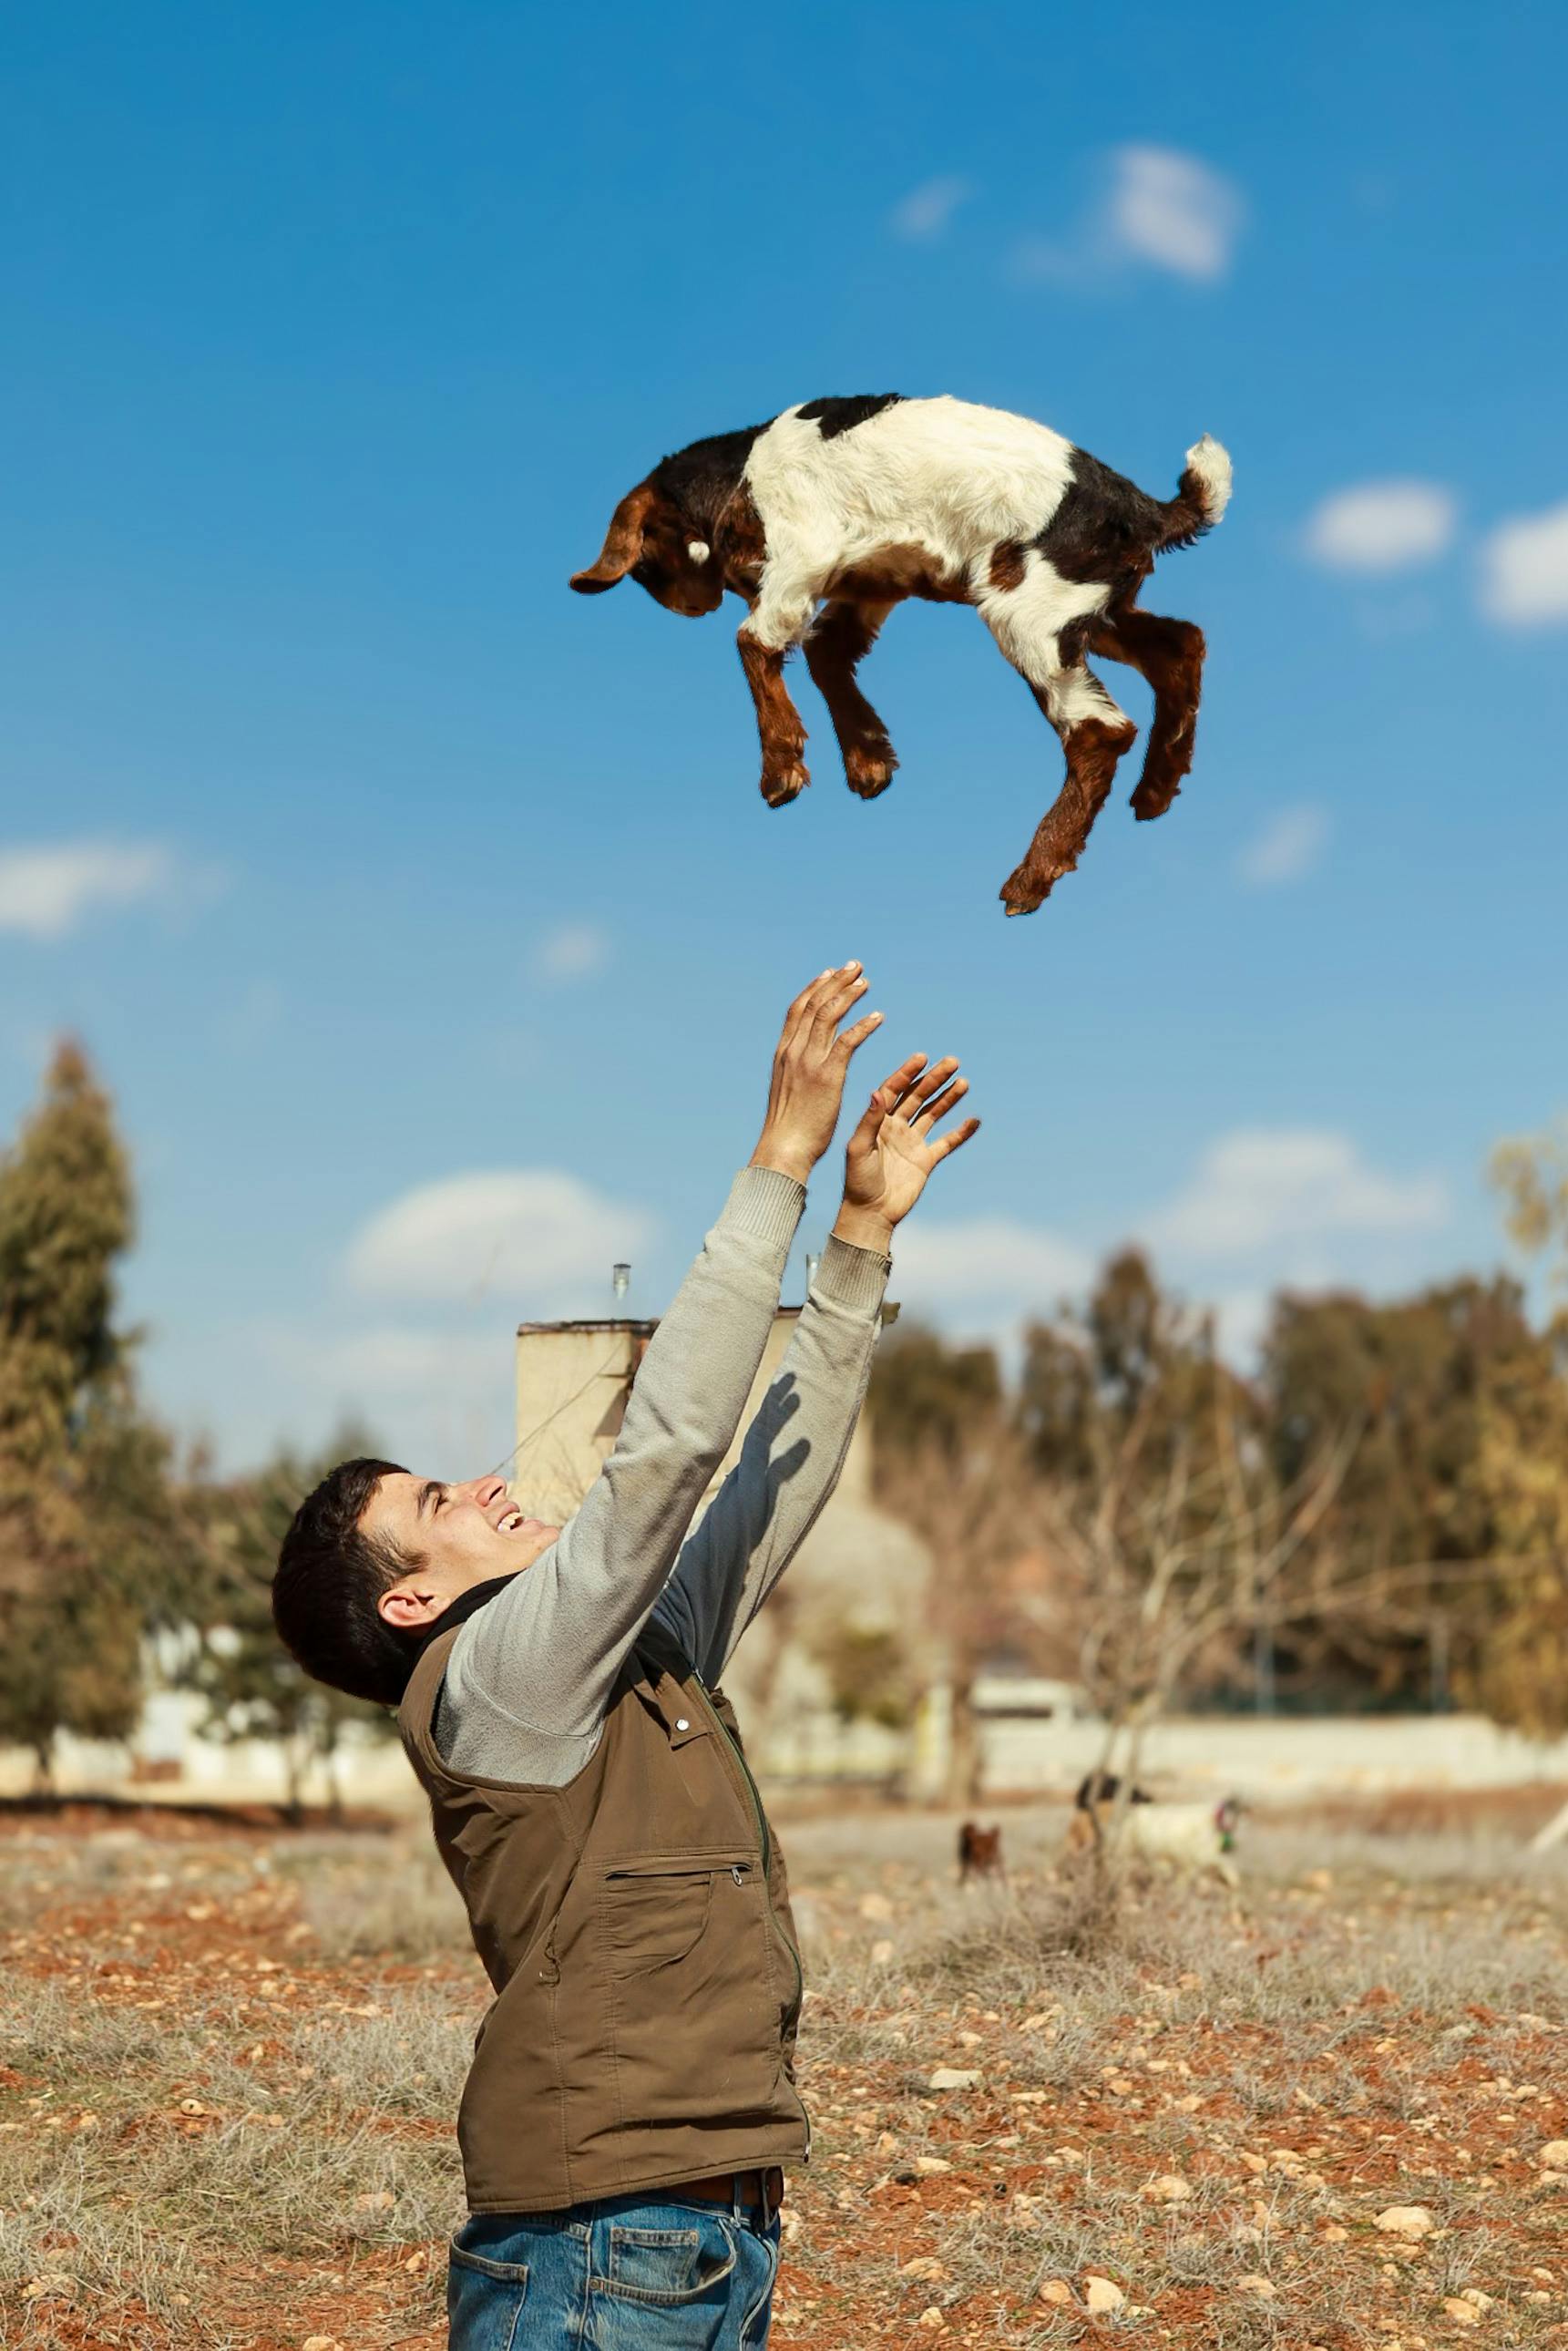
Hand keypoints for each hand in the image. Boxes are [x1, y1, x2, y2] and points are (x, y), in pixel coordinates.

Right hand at [749, 964, 883, 1183]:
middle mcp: (793, 1051)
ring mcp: (809, 1061)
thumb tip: (804, 1060)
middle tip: (854, 967)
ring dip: (849, 995)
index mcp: (783, 1053)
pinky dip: (863, 1026)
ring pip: (829, 1015)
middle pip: (814, 1004)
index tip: (829, 973)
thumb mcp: (787, 1090)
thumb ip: (796, 1069)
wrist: (784, 1148)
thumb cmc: (788, 1128)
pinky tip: (879, 1017)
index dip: (814, 988)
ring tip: (866, 983)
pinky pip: (847, 1041)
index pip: (797, 1009)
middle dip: (835, 981)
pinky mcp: (827, 1075)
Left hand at [832, 1053, 980, 1252]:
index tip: (922, 1057)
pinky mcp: (926, 1160)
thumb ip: (870, 1121)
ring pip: (933, 1114)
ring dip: (948, 1098)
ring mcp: (912, 1143)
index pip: (894, 1089)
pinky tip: (974, 1120)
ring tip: (963, 1082)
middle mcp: (896, 1127)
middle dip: (934, 1079)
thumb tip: (879, 1092)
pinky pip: (947, 1143)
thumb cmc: (858, 1182)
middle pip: (918, 1096)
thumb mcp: (859, 1149)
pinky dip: (961, 1132)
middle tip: (952, 1061)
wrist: (870, 1214)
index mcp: (877, 1121)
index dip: (907, 1073)